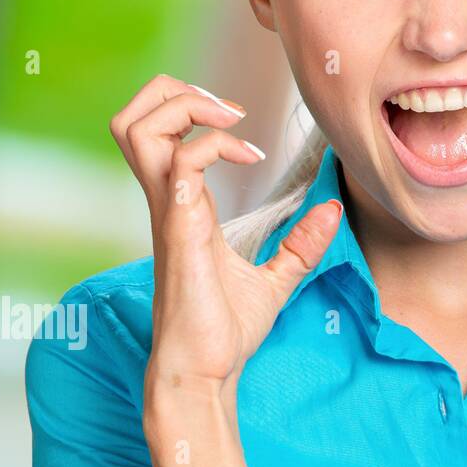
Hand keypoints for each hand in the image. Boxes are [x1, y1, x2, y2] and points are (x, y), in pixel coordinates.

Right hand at [110, 74, 341, 394]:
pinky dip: (215, 146)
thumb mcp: (276, 280)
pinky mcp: (180, 232)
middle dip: (173, 92)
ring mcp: (169, 214)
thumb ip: (300, 245)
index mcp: (182, 206)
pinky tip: (251, 157)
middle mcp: (168, 203)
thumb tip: (333, 210)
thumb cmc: (225, 331)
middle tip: (225, 107)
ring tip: (230, 118)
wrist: (206, 374)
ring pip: (138, 131)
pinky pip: (181, 167)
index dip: (194, 110)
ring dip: (184, 107)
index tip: (247, 129)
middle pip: (132, 119)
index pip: (158, 135)